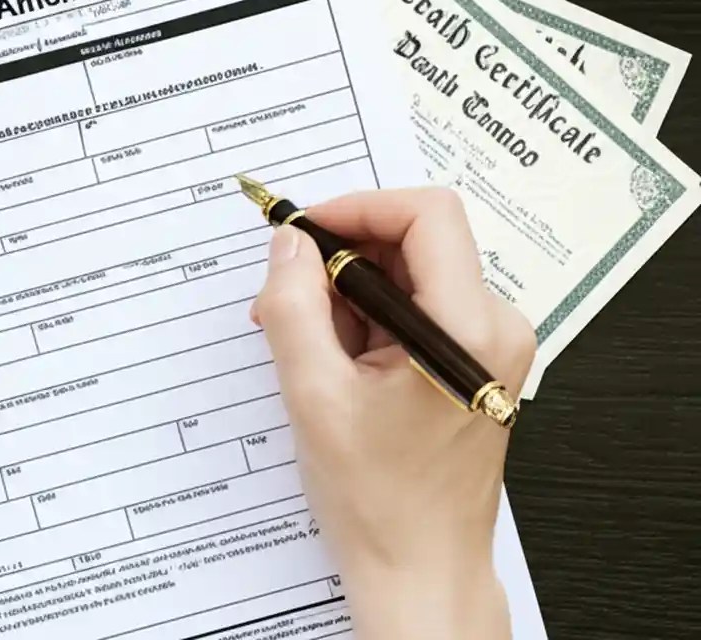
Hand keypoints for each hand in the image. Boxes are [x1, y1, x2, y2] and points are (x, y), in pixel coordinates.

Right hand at [252, 189, 534, 639]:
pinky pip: (415, 311)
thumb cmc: (378, 500)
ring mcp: (487, 347)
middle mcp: (494, 329)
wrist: (420, 567)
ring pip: (411, 276)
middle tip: (283, 292)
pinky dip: (365, 320)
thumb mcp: (314, 396)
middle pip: (417, 242)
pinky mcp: (471, 363)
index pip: (427, 215)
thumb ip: (294, 307)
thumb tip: (288, 244)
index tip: (304, 231)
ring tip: (299, 338)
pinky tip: (328, 358)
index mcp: (468, 331)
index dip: (359, 208)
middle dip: (341, 257)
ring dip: (346, 293)